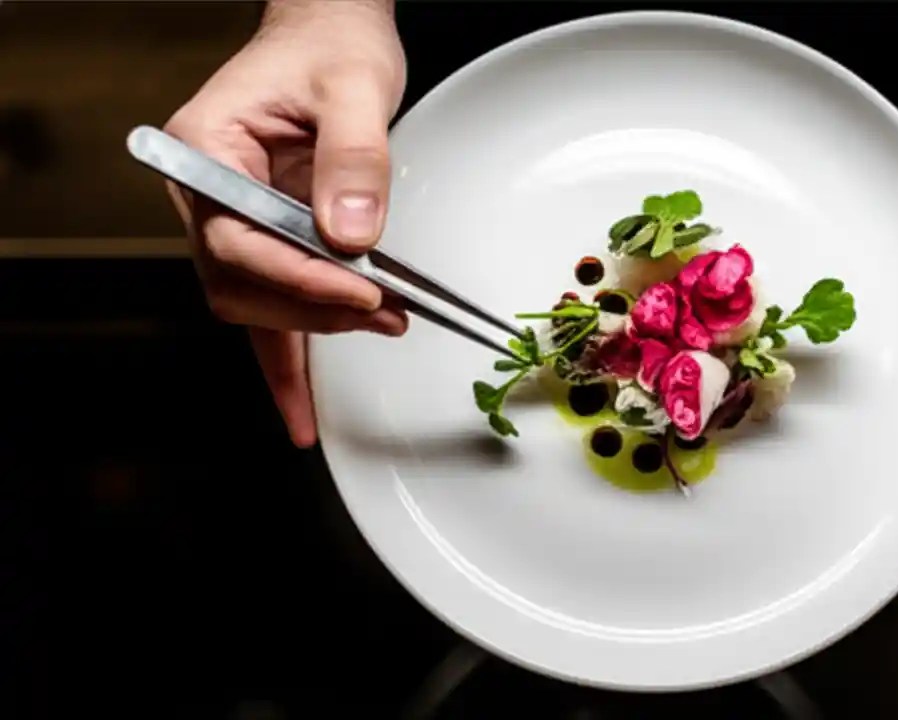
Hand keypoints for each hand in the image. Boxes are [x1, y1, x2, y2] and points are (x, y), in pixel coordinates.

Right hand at [164, 1, 408, 447]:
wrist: (328, 32)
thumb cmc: (330, 48)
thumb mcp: (353, 89)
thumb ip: (353, 159)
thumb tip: (351, 237)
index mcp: (204, 151)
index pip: (238, 239)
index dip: (300, 277)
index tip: (362, 292)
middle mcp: (205, 193)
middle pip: (242, 283)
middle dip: (314, 307)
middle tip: (388, 312)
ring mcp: (230, 221)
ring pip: (255, 304)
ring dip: (315, 327)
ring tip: (385, 324)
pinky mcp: (264, 240)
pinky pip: (268, 310)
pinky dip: (286, 363)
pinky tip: (302, 412)